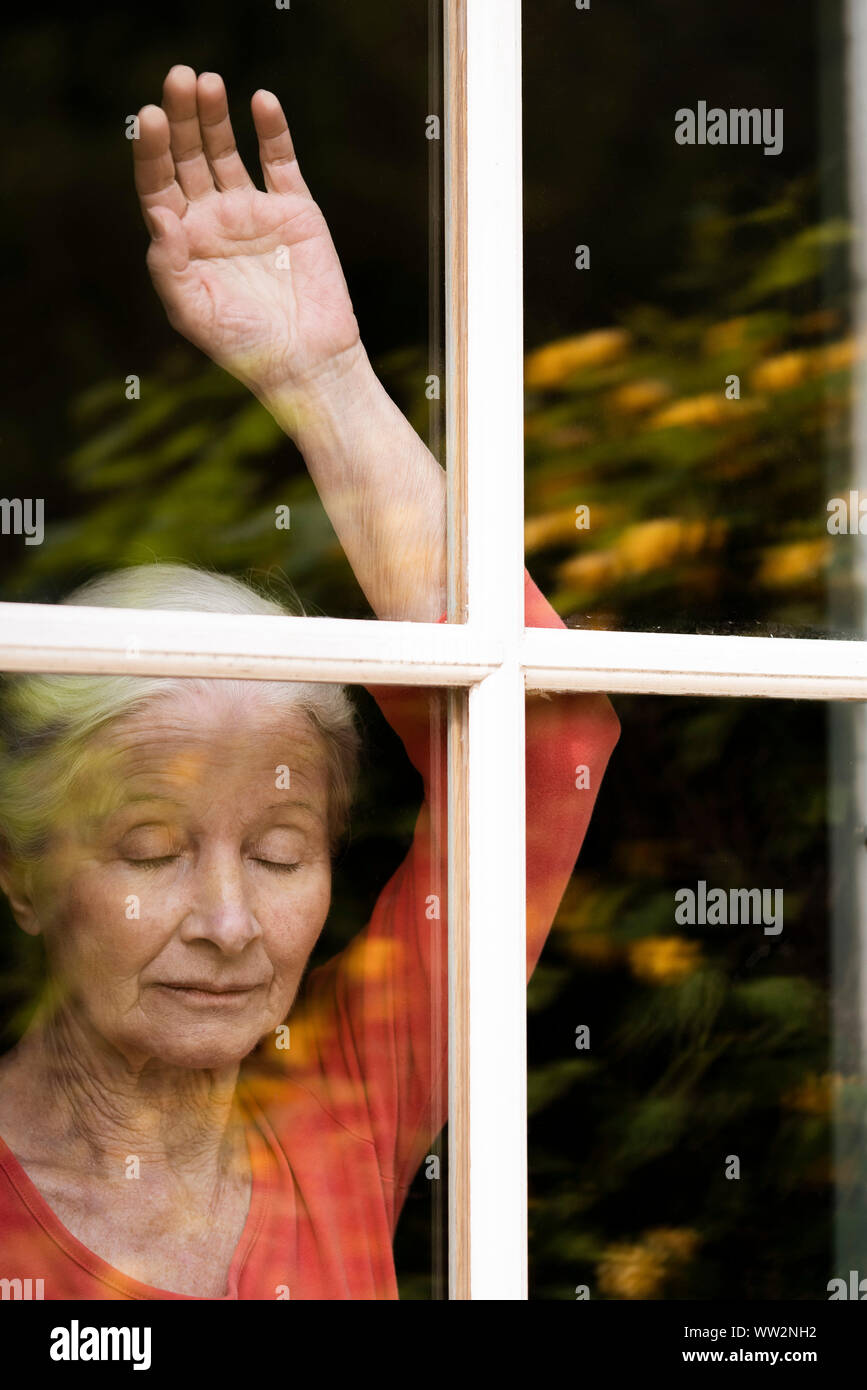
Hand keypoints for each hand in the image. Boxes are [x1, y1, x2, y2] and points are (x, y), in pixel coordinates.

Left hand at [132, 67, 362, 395]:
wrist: (308, 361)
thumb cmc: (245, 347)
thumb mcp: (193, 313)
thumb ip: (167, 267)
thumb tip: (158, 215)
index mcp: (183, 242)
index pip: (158, 183)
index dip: (152, 150)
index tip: (151, 117)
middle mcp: (213, 220)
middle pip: (188, 156)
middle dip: (182, 117)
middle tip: (178, 78)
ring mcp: (254, 211)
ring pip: (226, 150)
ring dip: (215, 116)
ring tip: (207, 82)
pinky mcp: (294, 210)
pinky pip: (279, 161)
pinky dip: (271, 130)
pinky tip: (260, 102)